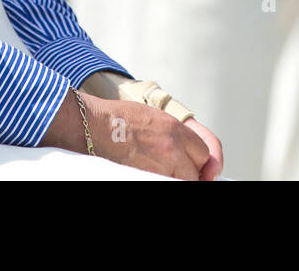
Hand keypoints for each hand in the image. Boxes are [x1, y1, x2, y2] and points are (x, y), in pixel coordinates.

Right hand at [78, 71, 223, 180]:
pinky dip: (161, 180)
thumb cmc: (117, 119)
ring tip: (162, 174)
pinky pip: (163, 182)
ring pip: (182, 181)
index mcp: (174, 128)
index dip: (198, 161)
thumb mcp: (152, 117)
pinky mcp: (146, 176)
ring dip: (176, 179)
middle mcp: (172, 147)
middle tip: (177, 174)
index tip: (194, 167)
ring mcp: (160, 165)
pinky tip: (150, 176)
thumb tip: (181, 150)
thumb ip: (171, 133)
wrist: (95, 125)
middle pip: (195, 171)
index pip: (203, 152)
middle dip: (189, 174)